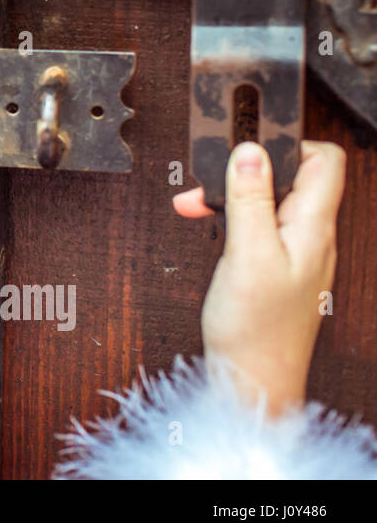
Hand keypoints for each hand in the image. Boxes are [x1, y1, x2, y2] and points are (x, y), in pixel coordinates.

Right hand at [173, 140, 345, 413]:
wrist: (253, 380)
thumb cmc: (255, 329)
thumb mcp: (246, 255)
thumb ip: (250, 200)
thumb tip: (250, 152)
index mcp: (313, 227)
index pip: (324, 160)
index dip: (288, 143)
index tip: (246, 146)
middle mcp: (311, 236)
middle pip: (291, 177)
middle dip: (246, 170)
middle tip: (208, 180)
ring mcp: (297, 252)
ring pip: (270, 200)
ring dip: (233, 195)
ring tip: (198, 205)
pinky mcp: (278, 266)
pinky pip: (260, 226)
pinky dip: (233, 219)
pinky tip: (212, 227)